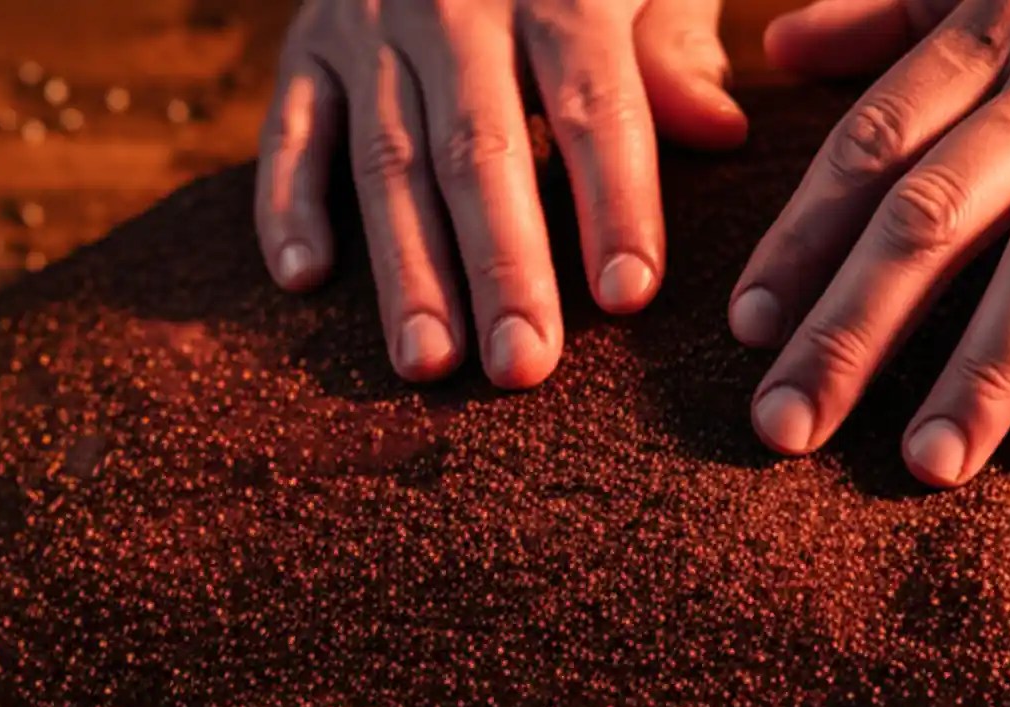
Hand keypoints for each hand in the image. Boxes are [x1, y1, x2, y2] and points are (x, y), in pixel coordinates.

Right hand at [257, 0, 746, 388]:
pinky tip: (302, 282)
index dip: (613, 200)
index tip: (628, 297)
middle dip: (502, 264)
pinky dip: (288, 203)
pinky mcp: (308, 46)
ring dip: (406, 265)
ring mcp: (370, 25)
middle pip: (481, 149)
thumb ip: (676, 42)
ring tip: (427, 362)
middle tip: (522, 367)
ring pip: (387, 158)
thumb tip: (721, 132)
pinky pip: (288, 130)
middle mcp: (455, 3)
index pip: (593, 105)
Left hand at [731, 0, 1009, 485]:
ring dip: (984, 369)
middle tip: (786, 428)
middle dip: (852, 329)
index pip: (869, 148)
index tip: (748, 330)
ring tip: (927, 464)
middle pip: (932, 216)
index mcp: (996, 27)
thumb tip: (779, 47)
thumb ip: (886, 15)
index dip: (801, 239)